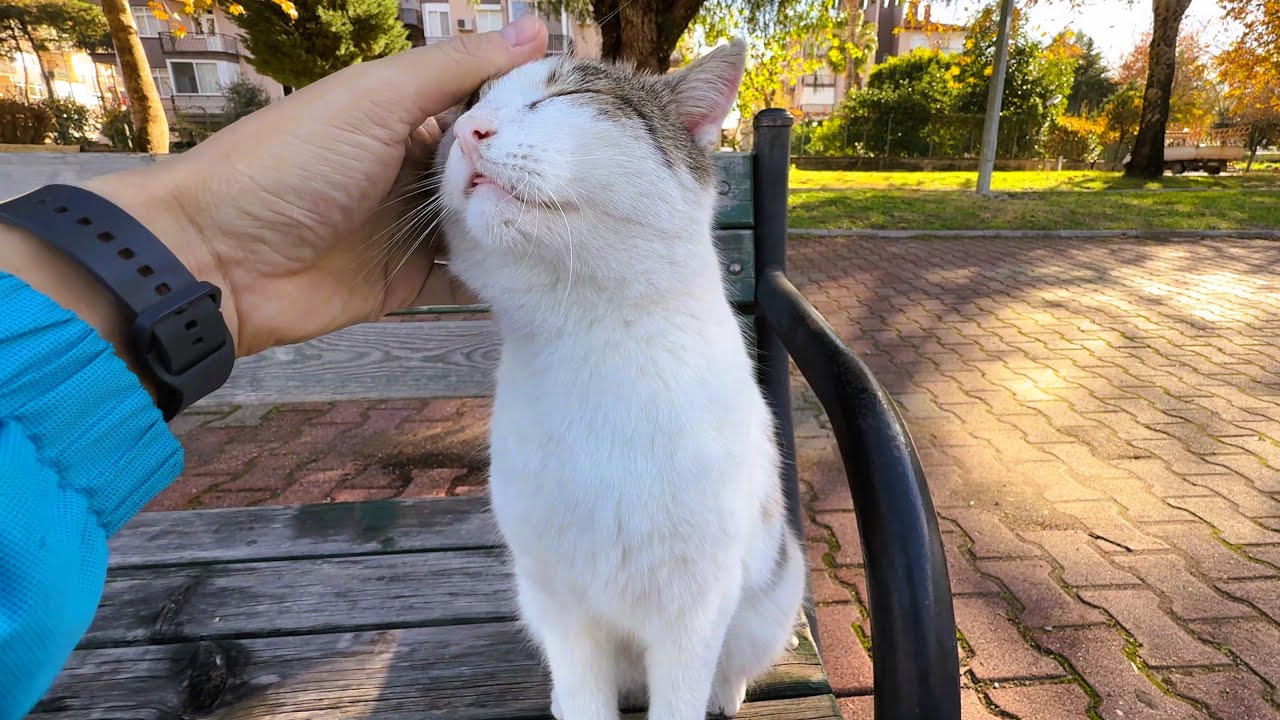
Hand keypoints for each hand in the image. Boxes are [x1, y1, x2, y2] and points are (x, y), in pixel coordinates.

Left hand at [84, 16, 547, 356]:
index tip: (591, 116)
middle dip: (531, 173)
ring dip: (519, 225)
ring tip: (586, 225)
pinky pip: (464, 279)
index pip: (482, 104)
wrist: (218, 259)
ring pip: (484, 224)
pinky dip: (497, 276)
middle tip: (597, 182)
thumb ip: (455, 68)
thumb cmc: (291, 163)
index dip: (530, 108)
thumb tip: (536, 31)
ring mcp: (408, 227)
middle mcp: (410, 166)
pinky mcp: (405, 282)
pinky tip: (544, 269)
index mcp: (402, 112)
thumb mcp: (377, 99)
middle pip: (489, 168)